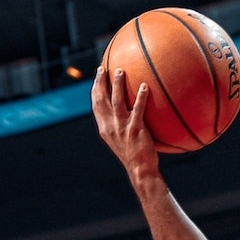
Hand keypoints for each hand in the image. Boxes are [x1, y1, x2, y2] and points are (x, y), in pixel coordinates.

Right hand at [92, 65, 159, 182]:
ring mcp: (122, 128)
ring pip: (116, 101)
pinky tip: (144, 86)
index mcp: (105, 129)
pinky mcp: (135, 130)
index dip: (95, 89)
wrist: (141, 171)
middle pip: (101, 99)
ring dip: (117, 84)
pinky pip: (137, 109)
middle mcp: (110, 127)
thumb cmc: (134, 157)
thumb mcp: (121, 141)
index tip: (98, 75)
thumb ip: (119, 126)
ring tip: (120, 71)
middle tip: (104, 68)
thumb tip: (125, 112)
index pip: (96, 105)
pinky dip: (140, 97)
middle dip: (101, 82)